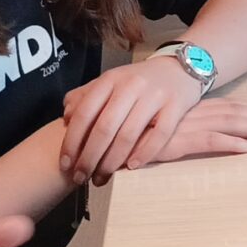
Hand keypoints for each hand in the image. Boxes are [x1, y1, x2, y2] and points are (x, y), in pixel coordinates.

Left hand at [59, 57, 204, 184]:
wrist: (181, 68)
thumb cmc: (140, 81)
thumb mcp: (111, 82)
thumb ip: (87, 96)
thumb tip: (66, 118)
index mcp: (110, 80)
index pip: (85, 113)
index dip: (72, 141)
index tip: (65, 164)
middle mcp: (131, 85)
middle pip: (105, 127)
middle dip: (89, 158)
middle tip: (81, 178)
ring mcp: (155, 95)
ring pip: (129, 134)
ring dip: (112, 162)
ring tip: (102, 179)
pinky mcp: (176, 105)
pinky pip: (159, 135)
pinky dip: (145, 153)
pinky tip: (132, 167)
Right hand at [123, 95, 246, 170]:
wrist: (98, 134)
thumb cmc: (119, 133)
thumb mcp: (146, 126)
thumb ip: (161, 127)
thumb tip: (175, 130)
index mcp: (185, 109)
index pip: (223, 106)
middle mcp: (189, 113)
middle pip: (233, 112)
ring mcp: (184, 126)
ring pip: (228, 123)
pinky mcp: (177, 141)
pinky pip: (211, 141)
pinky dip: (233, 143)